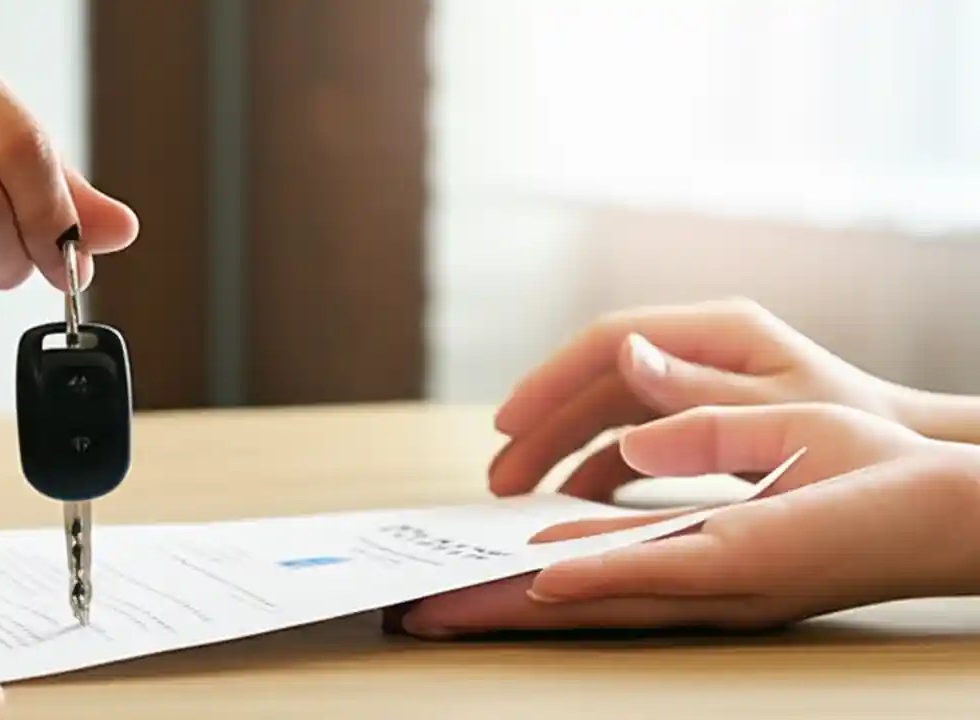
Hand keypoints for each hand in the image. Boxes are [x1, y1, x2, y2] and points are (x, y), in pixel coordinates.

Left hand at [394, 404, 979, 638]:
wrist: (947, 524)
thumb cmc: (887, 471)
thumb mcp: (809, 429)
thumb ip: (716, 434)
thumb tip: (634, 442)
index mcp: (753, 551)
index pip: (647, 565)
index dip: (579, 573)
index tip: (511, 583)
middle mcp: (730, 590)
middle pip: (600, 605)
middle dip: (508, 613)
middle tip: (428, 618)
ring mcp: (724, 602)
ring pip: (605, 610)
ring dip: (524, 612)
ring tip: (453, 611)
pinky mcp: (721, 595)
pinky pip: (630, 597)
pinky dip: (573, 595)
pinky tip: (532, 584)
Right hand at [488, 298, 913, 499]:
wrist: (895, 456)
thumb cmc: (852, 432)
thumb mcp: (777, 413)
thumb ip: (699, 391)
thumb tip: (623, 357)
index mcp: (717, 330)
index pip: (608, 341)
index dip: (550, 380)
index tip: (509, 423)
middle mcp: (695, 348)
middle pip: (595, 379)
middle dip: (542, 426)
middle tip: (500, 475)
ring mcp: (691, 380)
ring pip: (602, 410)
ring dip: (557, 449)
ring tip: (516, 491)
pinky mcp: (691, 414)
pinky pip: (626, 437)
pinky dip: (595, 467)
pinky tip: (569, 499)